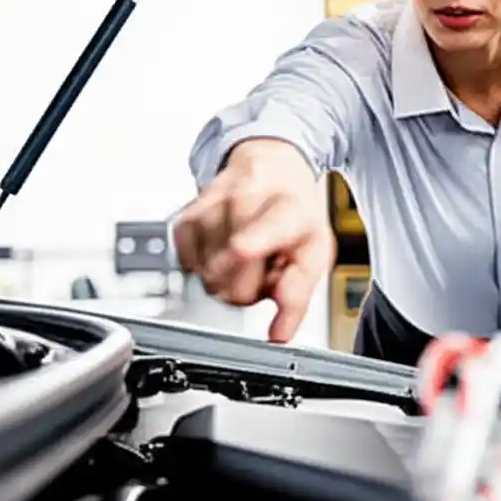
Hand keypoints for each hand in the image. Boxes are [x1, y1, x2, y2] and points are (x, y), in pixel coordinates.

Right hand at [172, 139, 334, 342]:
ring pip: (206, 273)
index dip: (248, 243)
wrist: (271, 166)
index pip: (262, 226)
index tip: (241, 249)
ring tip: (248, 259)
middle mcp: (245, 198)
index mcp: (287, 207)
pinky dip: (205, 269)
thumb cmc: (295, 211)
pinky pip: (187, 264)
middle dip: (248, 288)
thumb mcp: (315, 250)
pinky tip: (223, 252)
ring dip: (227, 279)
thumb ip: (298, 294)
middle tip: (265, 272)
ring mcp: (210, 204)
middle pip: (228, 269)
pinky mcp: (185, 215)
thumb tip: (279, 334)